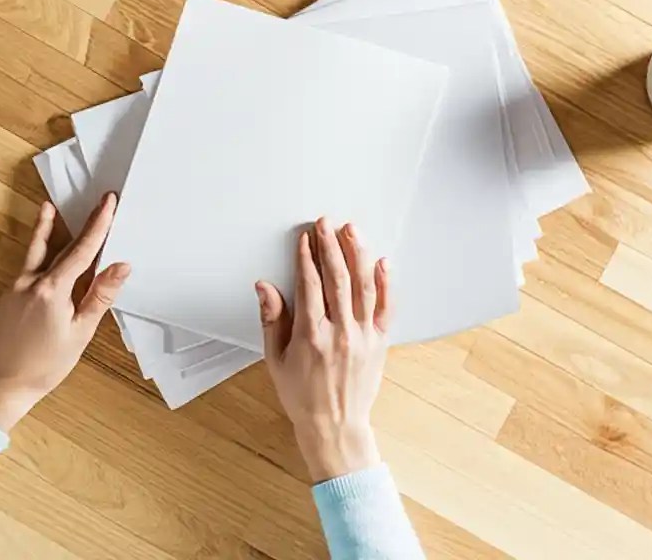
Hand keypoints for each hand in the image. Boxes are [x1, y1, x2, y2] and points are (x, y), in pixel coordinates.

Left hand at [0, 194, 130, 430]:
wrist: (4, 385)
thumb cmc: (46, 365)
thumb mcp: (80, 331)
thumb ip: (100, 295)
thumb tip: (120, 266)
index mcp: (51, 290)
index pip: (82, 250)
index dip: (98, 224)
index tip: (108, 203)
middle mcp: (30, 282)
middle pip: (60, 246)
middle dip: (80, 225)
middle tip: (96, 203)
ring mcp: (15, 288)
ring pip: (36, 251)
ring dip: (45, 229)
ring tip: (48, 208)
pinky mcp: (8, 296)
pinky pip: (28, 267)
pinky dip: (38, 252)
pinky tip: (44, 250)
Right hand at [256, 217, 393, 481]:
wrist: (334, 426)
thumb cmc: (302, 395)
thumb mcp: (275, 360)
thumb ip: (272, 320)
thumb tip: (265, 287)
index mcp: (311, 336)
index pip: (310, 285)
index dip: (306, 257)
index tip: (304, 239)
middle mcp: (340, 333)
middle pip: (337, 278)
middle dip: (330, 246)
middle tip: (325, 224)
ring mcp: (363, 336)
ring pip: (363, 286)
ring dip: (357, 254)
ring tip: (351, 231)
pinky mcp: (380, 342)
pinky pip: (386, 306)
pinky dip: (386, 283)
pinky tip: (382, 262)